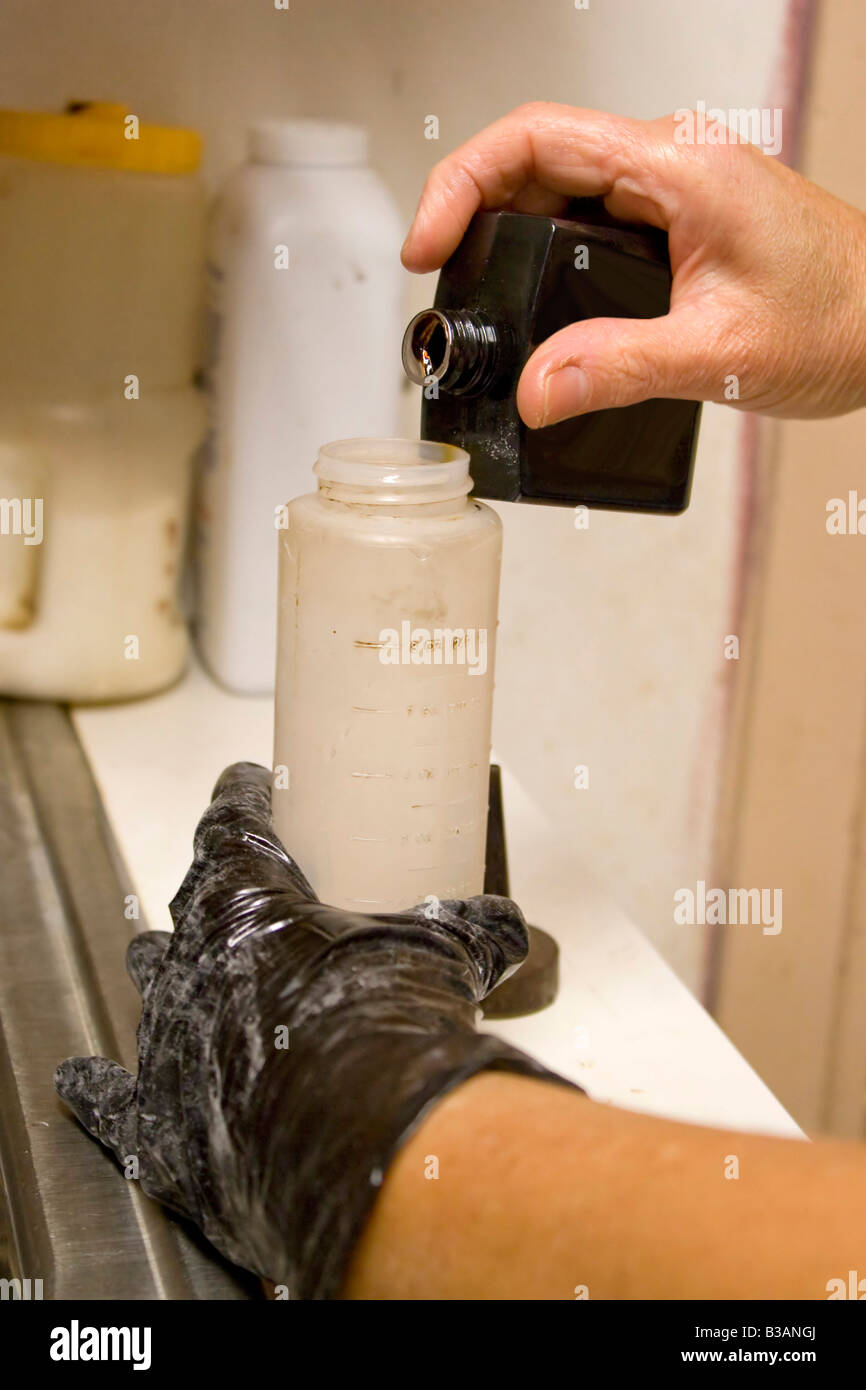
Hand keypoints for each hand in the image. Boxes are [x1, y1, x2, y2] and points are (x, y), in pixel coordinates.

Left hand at [54, 762, 570, 1298]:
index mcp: (247, 895)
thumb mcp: (446, 950)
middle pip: (188, 905)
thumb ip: (475, 925)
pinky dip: (99, 1088)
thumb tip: (507, 922)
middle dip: (209, 893)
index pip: (231, 821)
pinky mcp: (159, 1120)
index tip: (247, 779)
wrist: (360, 1135)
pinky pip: (112, 1099)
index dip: (240, 795)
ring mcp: (169, 1039)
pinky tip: (81, 1078)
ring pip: (153, 987)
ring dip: (168, 974)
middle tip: (237, 890)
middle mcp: (192, 956)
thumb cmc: (389, 1019)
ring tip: (173, 966)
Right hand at [402, 103, 865, 422]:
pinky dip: (545, 262)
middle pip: (534, 162)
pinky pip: (588, 225)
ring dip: (507, 242)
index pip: (537, 138)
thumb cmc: (842, 317)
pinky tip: (533, 307)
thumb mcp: (721, 352)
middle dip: (473, 220)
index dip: (462, 184)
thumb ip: (621, 369)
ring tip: (478, 302)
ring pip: (558, 194)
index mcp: (680, 166)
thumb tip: (537, 389)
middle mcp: (671, 164)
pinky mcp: (675, 225)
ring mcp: (672, 193)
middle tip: (443, 287)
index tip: (428, 244)